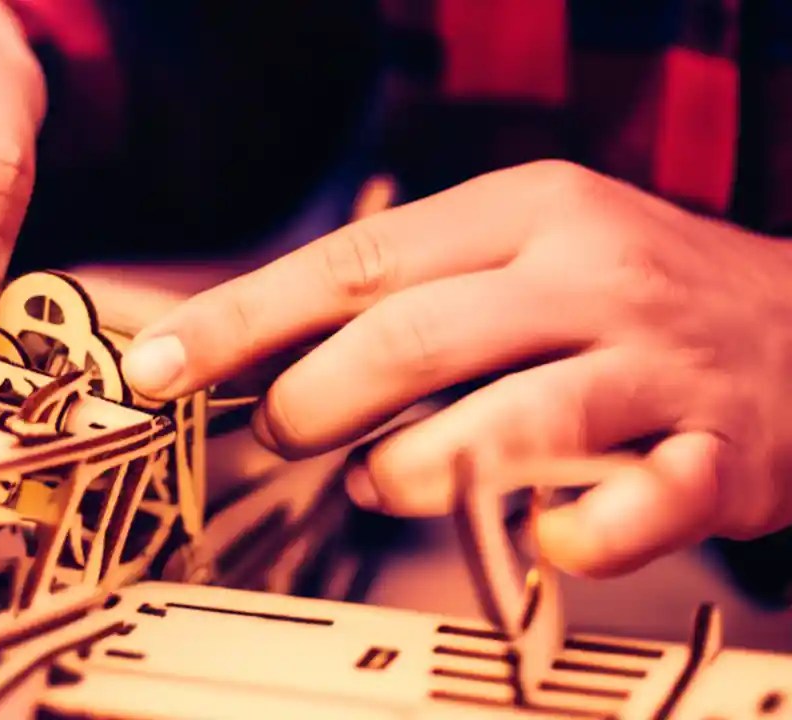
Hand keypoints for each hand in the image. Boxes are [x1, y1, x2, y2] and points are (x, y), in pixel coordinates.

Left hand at [121, 160, 791, 576]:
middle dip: (314, 399)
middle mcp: (586, 277)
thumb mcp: (516, 254)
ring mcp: (656, 367)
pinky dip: (571, 534)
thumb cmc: (627, 298)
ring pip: (513, 420)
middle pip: (414, 336)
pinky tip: (538, 537)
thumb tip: (252, 356)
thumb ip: (400, 297)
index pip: (352, 262)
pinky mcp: (719, 456)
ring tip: (380, 483)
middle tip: (277, 433)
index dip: (241, 320)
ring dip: (416, 466)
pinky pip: (637, 508)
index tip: (155, 368)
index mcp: (521, 214)